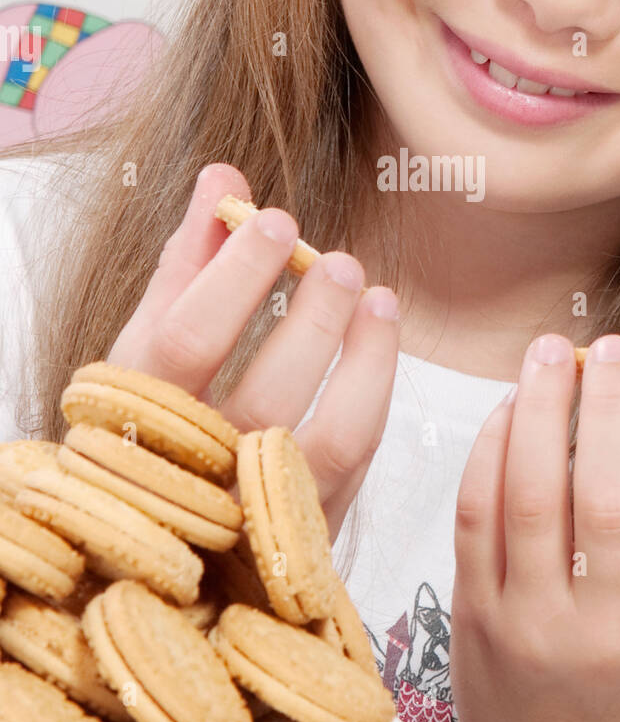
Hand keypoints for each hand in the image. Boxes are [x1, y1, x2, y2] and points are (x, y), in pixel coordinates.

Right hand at [107, 162, 399, 541]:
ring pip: (329, 437)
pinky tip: (380, 334)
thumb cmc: (151, 424)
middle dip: (311, 319)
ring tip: (375, 293)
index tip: (274, 220)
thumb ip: (186, 265)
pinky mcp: (306, 531)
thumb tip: (222, 177)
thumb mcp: (147, 350)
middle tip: (339, 263)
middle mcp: (197, 476)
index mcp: (136, 421)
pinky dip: (375, 390)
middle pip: (266, 394)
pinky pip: (356, 460)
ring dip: (361, 356)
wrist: (160, 544)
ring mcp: (258, 513)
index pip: (187, 342)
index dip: (235, 275)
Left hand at [450, 332, 619, 721]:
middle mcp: (609, 622)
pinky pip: (477, 512)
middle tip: (608, 346)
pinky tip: (508, 409)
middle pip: (607, 491)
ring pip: (530, 492)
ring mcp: (534, 620)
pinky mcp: (474, 613)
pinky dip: (491, 447)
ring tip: (551, 355)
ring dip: (540, 408)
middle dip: (607, 402)